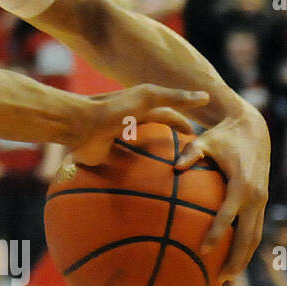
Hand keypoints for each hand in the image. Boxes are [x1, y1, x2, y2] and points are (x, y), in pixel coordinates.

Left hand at [70, 85, 210, 165]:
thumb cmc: (115, 109)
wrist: (79, 125)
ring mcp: (114, 140)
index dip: (182, 124)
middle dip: (169, 145)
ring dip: (151, 162)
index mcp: (138, 108)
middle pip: (153, 134)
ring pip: (137, 152)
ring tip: (170, 178)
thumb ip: (175, 97)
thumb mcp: (149, 97)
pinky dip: (130, 177)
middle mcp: (127, 123)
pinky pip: (120, 169)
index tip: (199, 138)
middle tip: (188, 161)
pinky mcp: (103, 157)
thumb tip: (207, 96)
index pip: (167, 115)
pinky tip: (145, 188)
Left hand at [175, 106, 269, 280]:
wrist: (253, 128)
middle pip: (249, 235)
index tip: (204, 250)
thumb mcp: (205, 140)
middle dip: (237, 258)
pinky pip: (254, 228)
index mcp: (242, 184)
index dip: (217, 233)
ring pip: (255, 236)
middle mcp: (256, 196)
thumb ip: (191, 153)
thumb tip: (174, 166)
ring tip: (228, 277)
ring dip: (244, 257)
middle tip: (221, 278)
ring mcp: (261, 200)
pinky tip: (230, 257)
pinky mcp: (261, 201)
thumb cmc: (223, 135)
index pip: (228, 215)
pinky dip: (245, 245)